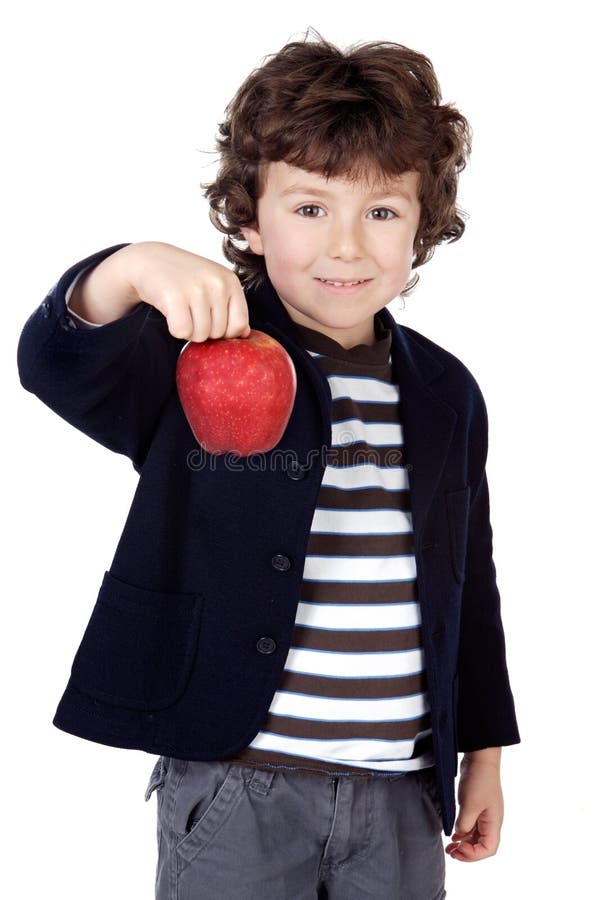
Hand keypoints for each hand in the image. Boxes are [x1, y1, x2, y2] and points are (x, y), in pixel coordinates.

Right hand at [126, 242, 250, 342]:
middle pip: (218, 334)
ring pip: (200, 335)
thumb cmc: (185, 278)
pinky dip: (175, 329)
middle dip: (203, 330)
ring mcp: (197, 289)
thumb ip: (232, 308)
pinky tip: (171, 312)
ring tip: (181, 310)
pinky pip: (182, 332)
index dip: (224, 331)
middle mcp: (217, 284)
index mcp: (231, 281)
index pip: (239, 326)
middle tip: (190, 310)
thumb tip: (245, 334)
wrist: (150, 260)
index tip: (210, 320)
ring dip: (188, 330)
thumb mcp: (213, 286)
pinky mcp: (175, 296)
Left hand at [445, 758, 503, 860]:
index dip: (473, 854)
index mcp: (493, 823)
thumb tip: (459, 835)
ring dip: (464, 844)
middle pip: (482, 845)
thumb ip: (465, 824)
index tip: (459, 849)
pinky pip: (471, 826)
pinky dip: (463, 833)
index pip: (488, 849)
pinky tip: (453, 834)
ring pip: (475, 836)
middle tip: (451, 852)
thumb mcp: (470, 805)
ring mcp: (484, 813)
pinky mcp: (476, 806)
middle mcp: (491, 821)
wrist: (480, 758)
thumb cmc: (479, 780)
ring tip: (450, 847)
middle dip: (467, 852)